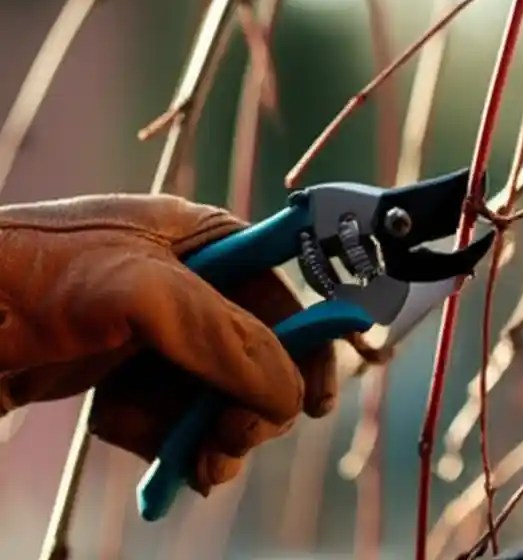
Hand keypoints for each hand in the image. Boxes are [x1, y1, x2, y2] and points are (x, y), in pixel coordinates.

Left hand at [0, 193, 335, 493]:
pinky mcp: (108, 372)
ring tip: (202, 464)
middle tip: (237, 439)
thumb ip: (225, 337)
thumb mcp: (138, 292)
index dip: (307, 340)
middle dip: (253, 401)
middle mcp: (178, 281)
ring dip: (214, 433)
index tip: (313, 399)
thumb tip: (288, 393)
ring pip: (211, 391)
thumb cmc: (20, 275)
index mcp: (196, 237)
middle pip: (253, 349)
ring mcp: (142, 329)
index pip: (282, 286)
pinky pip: (164, 414)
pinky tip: (149, 453)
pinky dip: (167, 442)